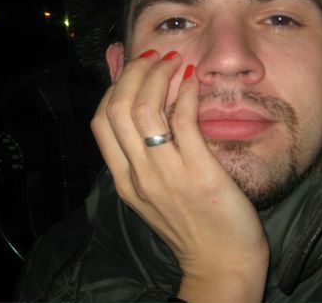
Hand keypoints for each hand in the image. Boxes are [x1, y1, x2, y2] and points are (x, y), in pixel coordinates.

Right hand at [91, 49, 268, 301]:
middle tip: (155, 57)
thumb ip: (144, 152)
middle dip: (133, 72)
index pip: (101, 122)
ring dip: (157, 76)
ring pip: (144, 110)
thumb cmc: (192, 224)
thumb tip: (139, 110)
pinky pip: (185, 122)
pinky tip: (193, 81)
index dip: (115, 86)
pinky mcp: (200, 174)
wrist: (221, 264)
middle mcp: (139, 177)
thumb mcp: (155, 190)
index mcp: (125, 180)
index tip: (135, 69)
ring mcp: (167, 176)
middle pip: (117, 109)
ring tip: (173, 62)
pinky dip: (186, 93)